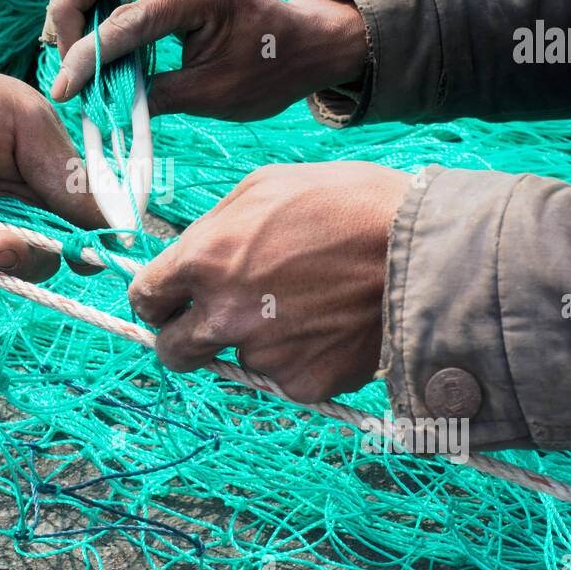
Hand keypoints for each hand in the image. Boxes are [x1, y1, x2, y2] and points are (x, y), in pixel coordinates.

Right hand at [44, 0, 366, 120]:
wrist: (307, 44)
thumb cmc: (270, 70)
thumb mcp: (215, 95)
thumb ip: (156, 97)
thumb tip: (103, 107)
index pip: (122, 24)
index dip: (85, 60)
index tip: (63, 91)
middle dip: (68, 8)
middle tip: (69, 55)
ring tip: (74, 34)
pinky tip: (87, 4)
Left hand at [128, 161, 412, 403]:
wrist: (424, 248)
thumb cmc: (347, 203)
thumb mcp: (265, 187)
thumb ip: (213, 229)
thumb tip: (188, 256)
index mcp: (204, 259)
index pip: (146, 299)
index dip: (157, 299)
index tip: (170, 301)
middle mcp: (223, 314)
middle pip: (172, 351)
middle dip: (185, 337)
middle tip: (218, 320)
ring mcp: (264, 354)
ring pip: (239, 360)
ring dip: (258, 340)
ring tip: (307, 303)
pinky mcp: (303, 382)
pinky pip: (286, 376)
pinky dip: (301, 358)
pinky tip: (331, 324)